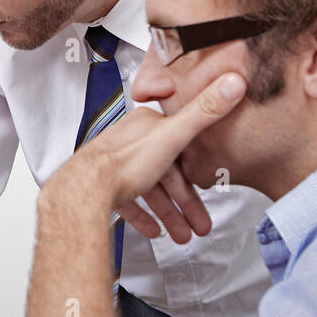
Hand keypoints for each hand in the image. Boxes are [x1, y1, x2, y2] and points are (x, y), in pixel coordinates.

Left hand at [48, 72, 247, 241]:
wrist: (85, 189)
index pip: (181, 148)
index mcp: (146, 126)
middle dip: (185, 203)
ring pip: (149, 192)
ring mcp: (116, 166)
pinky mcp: (104, 187)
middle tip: (199, 223)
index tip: (210, 188)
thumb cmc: (123, 162)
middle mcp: (130, 143)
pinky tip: (153, 229)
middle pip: (166, 175)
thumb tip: (231, 83)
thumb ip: (204, 112)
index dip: (197, 172)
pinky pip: (128, 203)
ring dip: (168, 214)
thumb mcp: (173, 135)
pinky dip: (143, 216)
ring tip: (182, 233)